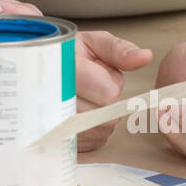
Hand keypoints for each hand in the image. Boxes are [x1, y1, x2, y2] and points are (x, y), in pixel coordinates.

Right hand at [0, 0, 152, 150]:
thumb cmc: (70, 55)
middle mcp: (54, 97)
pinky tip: (82, 113)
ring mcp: (51, 120)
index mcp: (66, 68)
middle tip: (91, 88)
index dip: (110, 85)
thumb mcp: (94, 43)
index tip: (98, 73)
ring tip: (85, 100)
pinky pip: (88, 142)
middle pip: (102, 116)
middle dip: (104, 103)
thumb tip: (144, 57)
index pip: (107, 93)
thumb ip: (119, 50)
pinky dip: (91, 131)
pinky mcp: (55, 137)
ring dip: (99, 118)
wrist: (41, 69)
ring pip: (96, 131)